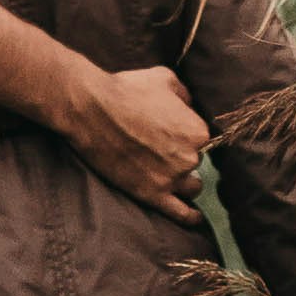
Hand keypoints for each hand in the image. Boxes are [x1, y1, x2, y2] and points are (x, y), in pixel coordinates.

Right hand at [67, 62, 211, 215]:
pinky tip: (196, 218)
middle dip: (181, 155)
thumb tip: (190, 106)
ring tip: (169, 173)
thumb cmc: (127, 89)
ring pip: (192, 187)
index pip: (204, 139)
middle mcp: (190, 157)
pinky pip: (180, 213)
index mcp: (198, 131)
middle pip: (196, 162)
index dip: (187, 134)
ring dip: (185, 181)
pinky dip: (191, 217)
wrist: (92, 109)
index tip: (171, 130)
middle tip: (159, 146)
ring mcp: (171, 179)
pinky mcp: (151, 195)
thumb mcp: (166, 78)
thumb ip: (186, 95)